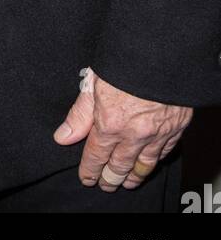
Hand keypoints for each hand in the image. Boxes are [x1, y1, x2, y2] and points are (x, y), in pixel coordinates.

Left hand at [53, 66, 190, 189]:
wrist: (161, 54)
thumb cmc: (124, 62)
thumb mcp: (94, 83)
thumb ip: (80, 114)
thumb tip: (62, 137)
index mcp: (110, 124)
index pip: (96, 157)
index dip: (90, 171)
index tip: (86, 178)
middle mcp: (134, 135)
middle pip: (120, 166)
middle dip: (111, 178)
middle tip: (105, 185)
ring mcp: (157, 134)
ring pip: (144, 165)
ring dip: (134, 176)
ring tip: (127, 182)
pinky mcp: (176, 128)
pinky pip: (164, 153)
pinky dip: (155, 161)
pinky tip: (150, 163)